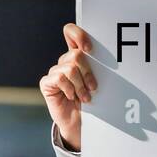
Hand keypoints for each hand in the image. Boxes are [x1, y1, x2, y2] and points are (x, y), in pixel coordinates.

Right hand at [39, 24, 97, 151]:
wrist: (81, 123)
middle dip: (87, 72)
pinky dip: (69, 89)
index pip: (71, 32)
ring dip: (80, 86)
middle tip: (93, 88)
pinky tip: (71, 97)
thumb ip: (98, 68)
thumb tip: (110, 58)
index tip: (90, 49)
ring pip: (70, 68)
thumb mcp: (98, 82)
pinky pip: (59, 78)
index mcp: (77, 56)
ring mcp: (54, 72)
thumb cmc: (93, 102)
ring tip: (85, 98)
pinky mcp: (47, 83)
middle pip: (76, 54)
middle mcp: (64, 62)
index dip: (79, 35)